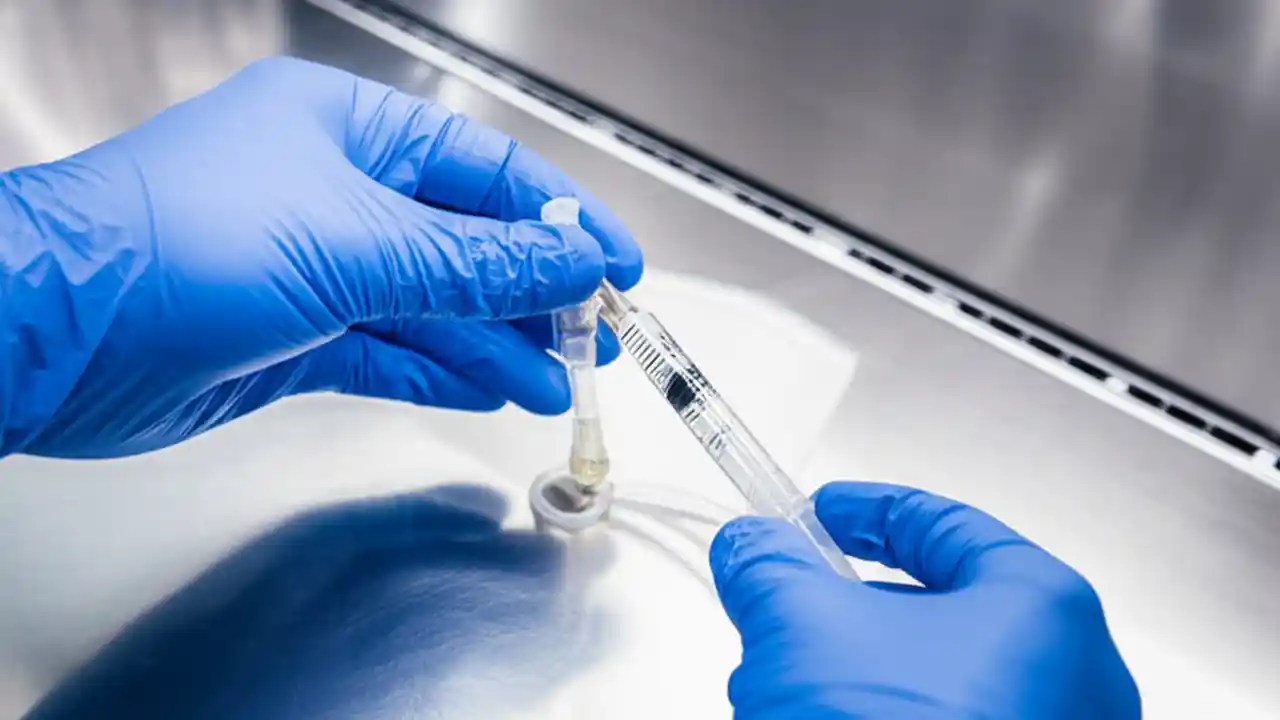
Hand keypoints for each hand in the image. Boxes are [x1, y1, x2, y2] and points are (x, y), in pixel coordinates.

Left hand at [0, 57, 641, 457]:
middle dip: (533, 291)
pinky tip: (492, 390)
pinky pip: (389, 352)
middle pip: (463, 241)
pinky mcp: (293, 337)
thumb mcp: (357, 245)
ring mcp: (313, 268)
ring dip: (494, 343)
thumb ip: (475, 263)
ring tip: (558, 380)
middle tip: (597, 335)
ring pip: (431, 305)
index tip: (620, 263)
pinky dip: (441, 372)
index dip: (560, 218)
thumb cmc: (184, 245)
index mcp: (347, 131)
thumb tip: (573, 262)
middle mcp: (334, 192)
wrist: (55, 334)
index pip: (485, 170)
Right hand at [710, 482, 1139, 718]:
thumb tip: (749, 546)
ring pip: (932, 681)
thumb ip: (769, 567)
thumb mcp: (801, 628)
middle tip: (787, 601)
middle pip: (936, 608)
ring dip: (848, 674)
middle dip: (842, 607)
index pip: (942, 523)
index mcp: (1043, 608)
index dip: (864, 509)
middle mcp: (1071, 680)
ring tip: (780, 688)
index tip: (816, 510)